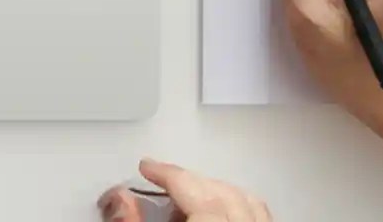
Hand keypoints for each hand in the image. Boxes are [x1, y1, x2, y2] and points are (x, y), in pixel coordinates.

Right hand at [98, 159, 270, 220]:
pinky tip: (220, 213)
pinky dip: (239, 207)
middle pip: (221, 190)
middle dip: (189, 180)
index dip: (164, 171)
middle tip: (161, 183)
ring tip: (189, 197)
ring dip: (216, 191)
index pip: (190, 185)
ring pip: (248, 201)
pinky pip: (261, 217)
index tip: (147, 166)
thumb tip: (121, 199)